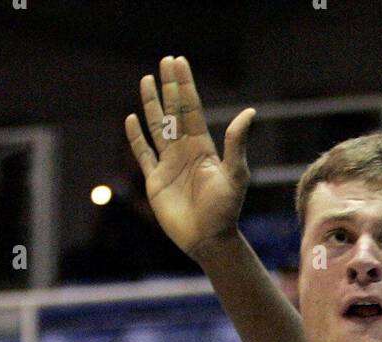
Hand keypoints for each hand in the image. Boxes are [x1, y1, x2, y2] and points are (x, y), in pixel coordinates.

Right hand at [125, 54, 254, 260]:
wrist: (209, 240)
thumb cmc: (226, 211)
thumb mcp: (235, 175)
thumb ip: (237, 144)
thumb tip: (249, 113)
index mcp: (202, 147)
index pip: (191, 109)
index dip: (184, 85)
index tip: (178, 62)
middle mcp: (185, 151)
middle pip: (173, 112)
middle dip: (169, 87)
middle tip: (165, 61)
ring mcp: (169, 165)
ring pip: (157, 127)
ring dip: (151, 105)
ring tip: (146, 80)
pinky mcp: (155, 180)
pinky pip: (143, 153)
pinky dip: (136, 137)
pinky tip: (131, 119)